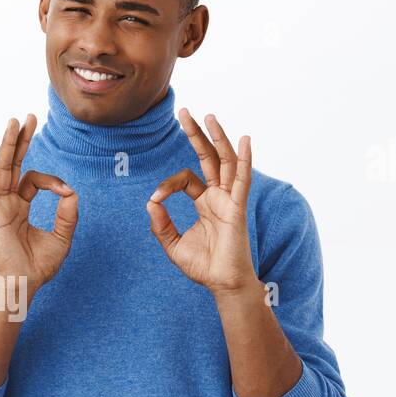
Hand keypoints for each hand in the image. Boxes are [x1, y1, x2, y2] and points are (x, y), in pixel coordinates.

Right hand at [0, 114, 78, 302]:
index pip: (34, 180)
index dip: (52, 181)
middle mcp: (7, 204)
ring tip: (13, 121)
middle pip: (13, 165)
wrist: (23, 286)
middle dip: (22, 140)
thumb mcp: (62, 238)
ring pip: (2, 170)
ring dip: (8, 145)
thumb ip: (68, 214)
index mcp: (20, 207)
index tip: (65, 192)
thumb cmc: (38, 268)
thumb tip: (70, 191)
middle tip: (28, 117)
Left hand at [146, 110, 258, 296]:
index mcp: (205, 203)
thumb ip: (161, 224)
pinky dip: (244, 159)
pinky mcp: (238, 207)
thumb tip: (150, 202)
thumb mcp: (172, 244)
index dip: (168, 184)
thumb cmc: (203, 266)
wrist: (222, 284)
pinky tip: (244, 140)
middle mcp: (219, 197)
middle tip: (185, 112)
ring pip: (224, 161)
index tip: (155, 198)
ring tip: (208, 116)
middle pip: (208, 157)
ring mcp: (230, 200)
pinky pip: (242, 180)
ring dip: (217, 138)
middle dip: (196, 135)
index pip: (186, 179)